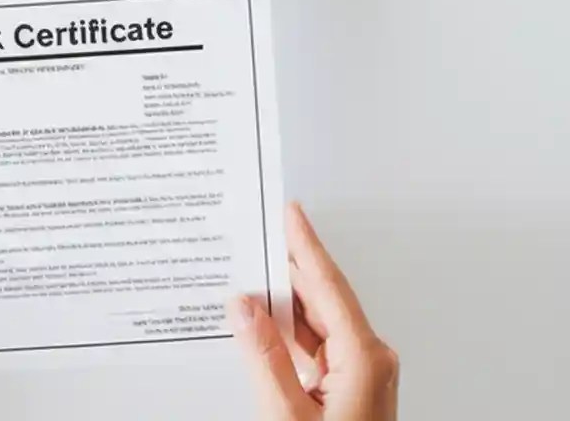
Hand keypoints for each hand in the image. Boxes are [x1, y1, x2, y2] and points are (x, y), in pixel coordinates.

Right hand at [229, 203, 399, 420]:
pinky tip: (261, 324)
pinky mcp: (348, 390)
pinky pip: (314, 346)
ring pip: (316, 322)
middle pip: (322, 298)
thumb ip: (264, 357)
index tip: (290, 212)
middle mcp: (369, 360)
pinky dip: (286, 332)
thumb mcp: (286, 416)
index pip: (326, 286)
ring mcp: (361, 375)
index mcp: (363, 357)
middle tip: (256, 235)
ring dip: (282, 303)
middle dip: (286, 267)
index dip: (304, 245)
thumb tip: (245, 306)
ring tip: (246, 275)